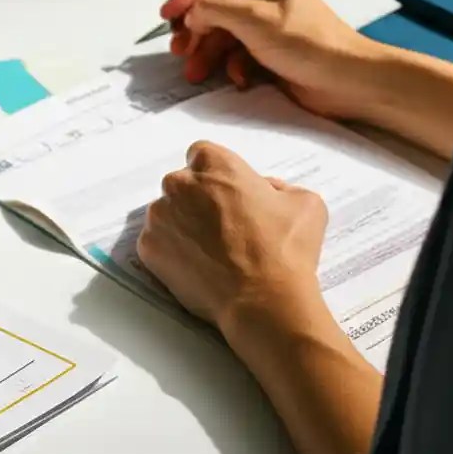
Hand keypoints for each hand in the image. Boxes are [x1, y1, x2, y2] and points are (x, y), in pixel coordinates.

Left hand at [136, 140, 331, 346]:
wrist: (261, 299)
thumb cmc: (286, 248)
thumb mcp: (304, 202)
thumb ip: (279, 187)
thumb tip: (264, 189)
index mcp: (215, 164)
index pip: (202, 154)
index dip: (214, 174)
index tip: (225, 193)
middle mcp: (179, 184)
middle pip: (181, 185)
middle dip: (196, 199)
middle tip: (220, 226)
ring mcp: (159, 216)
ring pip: (166, 213)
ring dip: (181, 225)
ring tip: (208, 251)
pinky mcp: (147, 247)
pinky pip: (156, 242)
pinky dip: (171, 251)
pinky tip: (195, 266)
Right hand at [161, 0, 376, 120]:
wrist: (346, 81)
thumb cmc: (304, 42)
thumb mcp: (254, 18)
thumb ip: (214, 8)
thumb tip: (191, 13)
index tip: (168, 16)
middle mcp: (267, 0)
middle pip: (217, 10)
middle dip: (196, 31)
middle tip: (179, 50)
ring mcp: (269, 29)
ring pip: (224, 37)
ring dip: (207, 54)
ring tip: (194, 73)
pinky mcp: (271, 56)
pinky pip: (239, 56)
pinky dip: (231, 67)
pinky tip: (237, 79)